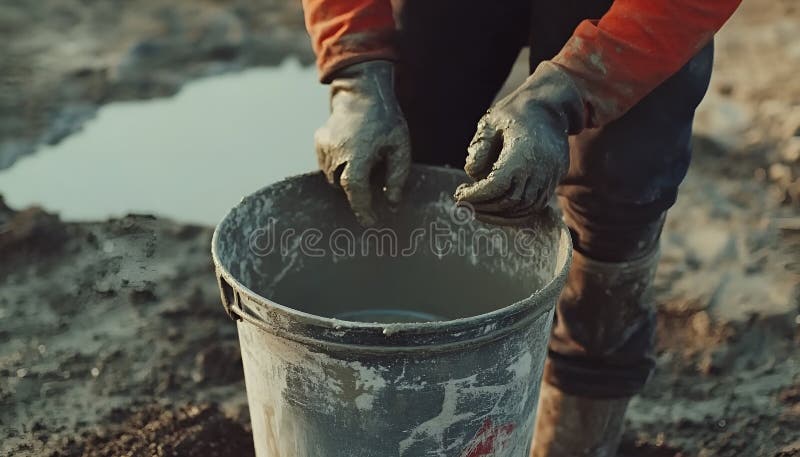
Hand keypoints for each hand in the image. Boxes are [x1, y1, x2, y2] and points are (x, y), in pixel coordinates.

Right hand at [315, 61, 410, 225]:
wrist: (362, 91)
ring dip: (347, 179)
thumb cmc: (385, 120)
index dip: (362, 209)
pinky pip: (327, 165)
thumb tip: (392, 203)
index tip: (371, 222)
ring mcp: (324, 146)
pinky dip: (339, 167)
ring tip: (365, 163)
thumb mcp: (400, 147)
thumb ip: (397, 177)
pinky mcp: (319, 142)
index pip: (355, 190)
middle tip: (373, 188)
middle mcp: (336, 152)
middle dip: (357, 193)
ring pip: (333, 178)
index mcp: (358, 154)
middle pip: (343, 186)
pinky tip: (352, 154)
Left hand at [454, 62, 585, 224]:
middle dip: (484, 207)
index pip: (497, 185)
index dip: (476, 196)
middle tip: (463, 205)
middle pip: (510, 201)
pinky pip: (536, 205)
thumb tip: (472, 175)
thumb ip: (480, 147)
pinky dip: (515, 213)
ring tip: (477, 209)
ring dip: (500, 215)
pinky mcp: (555, 179)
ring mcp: (551, 175)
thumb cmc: (516, 111)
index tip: (459, 196)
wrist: (551, 104)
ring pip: (525, 208)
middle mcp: (540, 167)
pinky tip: (496, 208)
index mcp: (523, 151)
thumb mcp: (491, 121)